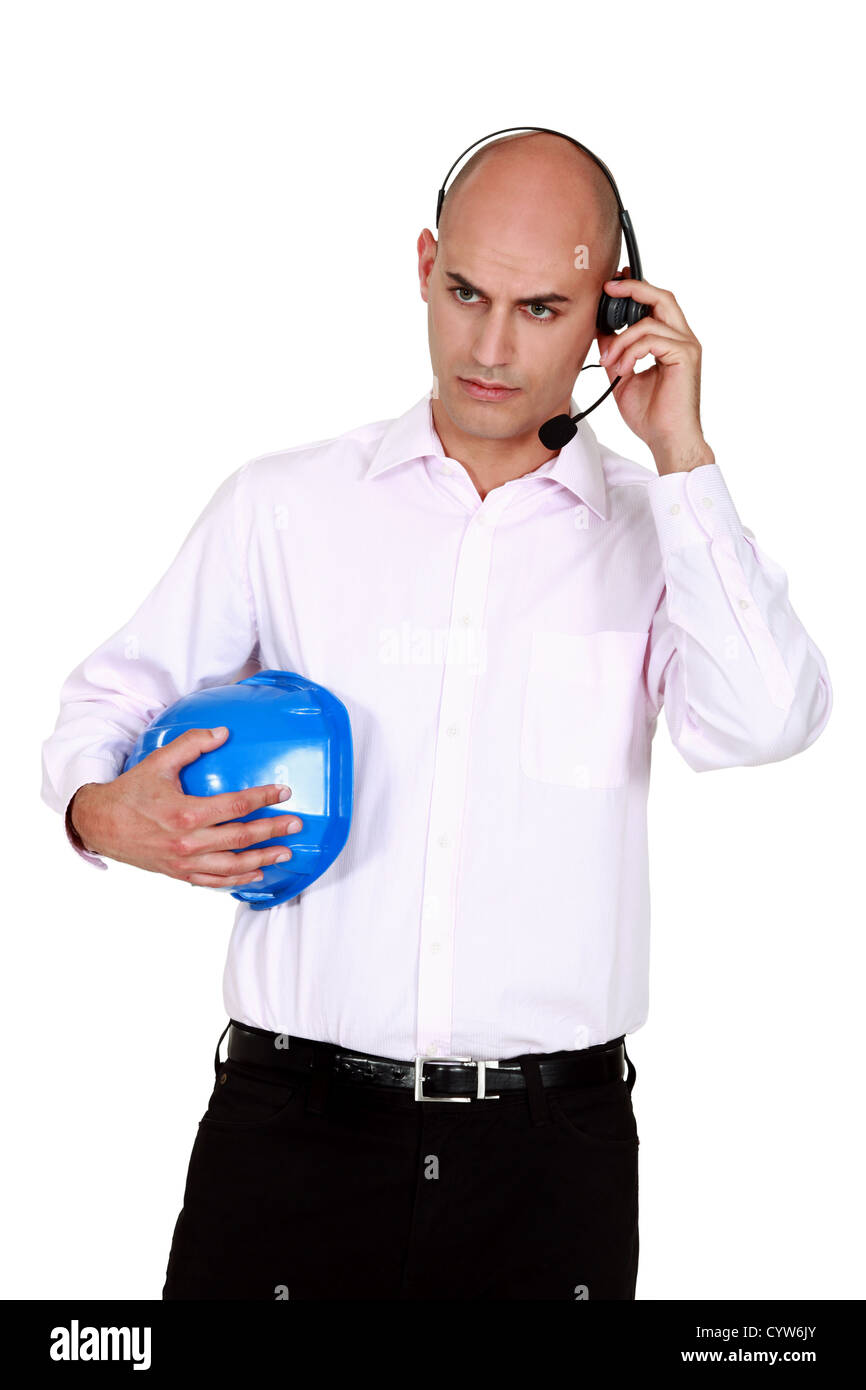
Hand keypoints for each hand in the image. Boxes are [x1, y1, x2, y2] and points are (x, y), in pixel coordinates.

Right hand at [69, 727, 303, 887]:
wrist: (101, 825)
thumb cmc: (131, 792)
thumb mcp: (159, 762)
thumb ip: (192, 744)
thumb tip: (223, 732)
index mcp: (186, 813)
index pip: (236, 805)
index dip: (263, 797)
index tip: (284, 792)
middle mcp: (188, 842)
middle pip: (241, 838)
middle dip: (273, 831)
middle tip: (297, 825)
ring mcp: (185, 862)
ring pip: (233, 866)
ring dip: (263, 859)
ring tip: (286, 852)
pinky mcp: (180, 874)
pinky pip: (215, 881)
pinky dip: (238, 880)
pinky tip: (256, 874)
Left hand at [597, 268, 714, 474]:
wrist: (667, 440)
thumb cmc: (651, 415)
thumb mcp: (623, 376)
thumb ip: (615, 351)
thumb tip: (600, 331)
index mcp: (671, 342)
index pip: (656, 304)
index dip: (636, 290)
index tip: (611, 286)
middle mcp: (683, 339)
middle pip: (662, 297)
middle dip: (633, 289)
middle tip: (608, 288)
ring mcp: (687, 346)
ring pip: (649, 322)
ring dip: (621, 340)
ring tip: (610, 362)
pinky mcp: (685, 356)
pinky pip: (652, 339)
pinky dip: (631, 352)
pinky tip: (623, 369)